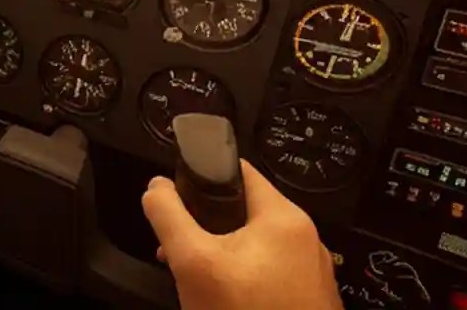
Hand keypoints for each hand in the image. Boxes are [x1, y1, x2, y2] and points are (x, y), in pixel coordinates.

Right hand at [142, 161, 342, 309]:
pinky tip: (222, 303)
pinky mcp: (309, 300)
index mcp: (284, 217)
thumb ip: (169, 216)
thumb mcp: (193, 263)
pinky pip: (269, 274)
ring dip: (219, 255)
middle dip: (203, 226)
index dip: (200, 177)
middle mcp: (305, 238)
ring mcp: (311, 272)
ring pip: (254, 246)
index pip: (237, 171)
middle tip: (177, 251)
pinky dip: (242, 279)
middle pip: (243, 211)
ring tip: (193, 281)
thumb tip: (156, 186)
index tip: (174, 199)